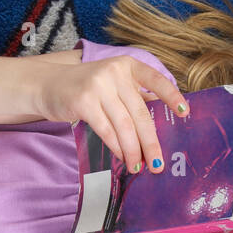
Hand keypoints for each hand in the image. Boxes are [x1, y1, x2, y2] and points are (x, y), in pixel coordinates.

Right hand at [33, 53, 188, 172]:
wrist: (47, 84)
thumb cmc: (87, 88)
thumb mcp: (113, 83)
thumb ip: (134, 96)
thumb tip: (162, 123)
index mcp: (128, 65)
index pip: (155, 79)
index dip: (171, 96)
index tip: (185, 113)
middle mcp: (115, 72)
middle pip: (140, 113)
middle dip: (151, 142)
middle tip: (158, 164)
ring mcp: (98, 85)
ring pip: (124, 125)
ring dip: (133, 150)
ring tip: (138, 166)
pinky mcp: (83, 101)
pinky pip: (107, 130)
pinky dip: (116, 147)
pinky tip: (122, 157)